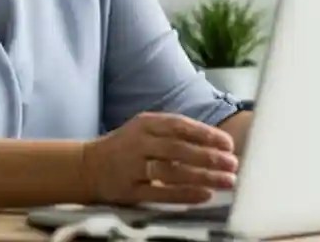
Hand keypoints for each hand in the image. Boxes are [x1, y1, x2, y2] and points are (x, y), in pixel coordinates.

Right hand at [81, 112, 238, 204]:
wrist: (87, 167)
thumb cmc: (127, 147)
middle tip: (233, 163)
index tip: (228, 144)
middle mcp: (138, 142)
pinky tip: (204, 195)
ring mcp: (132, 167)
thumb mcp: (146, 130)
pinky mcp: (128, 191)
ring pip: (171, 171)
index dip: (206, 134)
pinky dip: (184, 194)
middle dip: (209, 156)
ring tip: (226, 181)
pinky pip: (160, 193)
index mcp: (146, 123)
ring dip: (202, 176)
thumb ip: (174, 133)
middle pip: (178, 148)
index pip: (180, 126)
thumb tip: (216, 143)